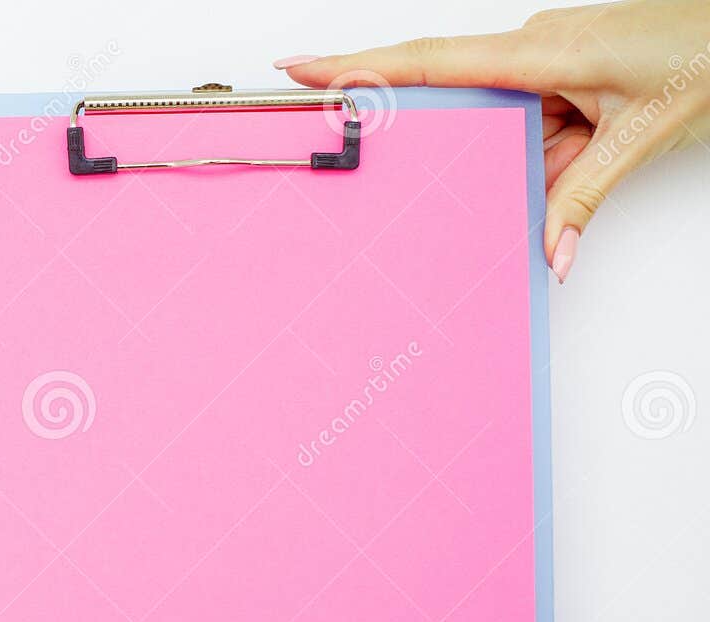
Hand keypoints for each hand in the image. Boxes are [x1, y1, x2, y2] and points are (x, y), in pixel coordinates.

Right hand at [274, 0, 709, 280]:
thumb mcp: (641, 135)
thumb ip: (582, 196)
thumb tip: (548, 252)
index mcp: (543, 50)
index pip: (428, 62)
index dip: (358, 67)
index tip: (300, 70)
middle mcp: (538, 47)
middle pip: (457, 100)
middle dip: (455, 146)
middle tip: (450, 159)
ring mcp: (553, 59)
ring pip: (503, 122)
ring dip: (531, 156)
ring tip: (576, 153)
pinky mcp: (570, 73)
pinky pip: (534, 122)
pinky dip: (551, 151)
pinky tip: (580, 154)